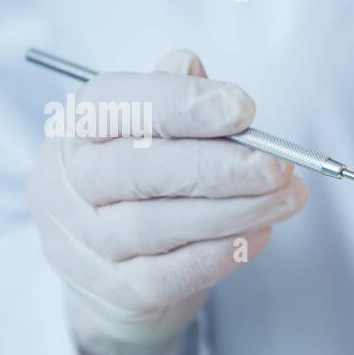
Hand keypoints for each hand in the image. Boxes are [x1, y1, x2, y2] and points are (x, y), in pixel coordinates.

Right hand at [26, 49, 306, 354]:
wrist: (110, 278)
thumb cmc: (143, 189)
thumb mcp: (148, 135)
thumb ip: (171, 100)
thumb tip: (190, 63)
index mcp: (75, 129)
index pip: (119, 105)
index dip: (184, 104)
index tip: (245, 109)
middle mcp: (66, 184)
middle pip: (142, 169)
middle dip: (221, 167)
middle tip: (279, 166)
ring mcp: (83, 243)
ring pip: (161, 225)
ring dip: (236, 211)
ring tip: (287, 198)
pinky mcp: (114, 291)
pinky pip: (173, 273)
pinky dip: (223, 253)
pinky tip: (260, 235)